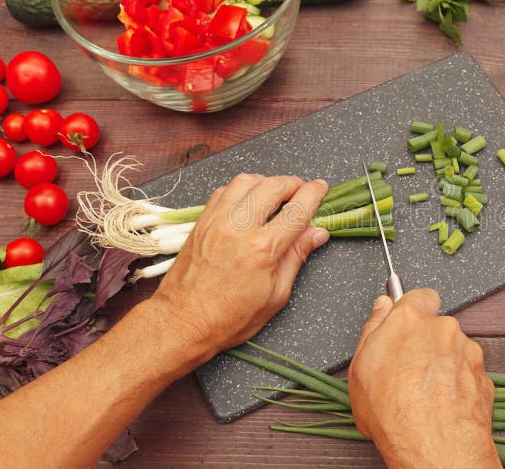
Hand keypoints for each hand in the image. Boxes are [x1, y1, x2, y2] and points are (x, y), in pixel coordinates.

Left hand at [149, 174, 329, 360]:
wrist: (182, 322)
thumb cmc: (230, 317)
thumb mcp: (275, 295)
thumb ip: (296, 257)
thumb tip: (317, 233)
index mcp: (262, 249)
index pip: (297, 209)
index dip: (314, 193)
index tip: (321, 187)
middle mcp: (239, 228)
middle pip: (273, 186)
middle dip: (293, 183)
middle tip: (301, 191)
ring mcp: (216, 221)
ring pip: (246, 181)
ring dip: (266, 182)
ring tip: (275, 194)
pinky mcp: (201, 222)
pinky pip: (224, 191)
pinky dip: (241, 189)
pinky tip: (248, 202)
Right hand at [348, 289, 499, 468]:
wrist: (434, 447)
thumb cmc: (394, 412)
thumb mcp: (361, 367)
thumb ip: (373, 327)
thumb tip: (381, 306)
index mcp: (411, 319)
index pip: (419, 296)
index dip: (412, 311)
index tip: (404, 327)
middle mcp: (444, 329)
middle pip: (436, 326)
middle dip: (426, 342)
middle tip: (408, 369)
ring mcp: (468, 352)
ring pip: (454, 350)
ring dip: (443, 364)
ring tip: (425, 393)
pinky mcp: (484, 376)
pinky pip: (467, 373)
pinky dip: (458, 384)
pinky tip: (443, 403)